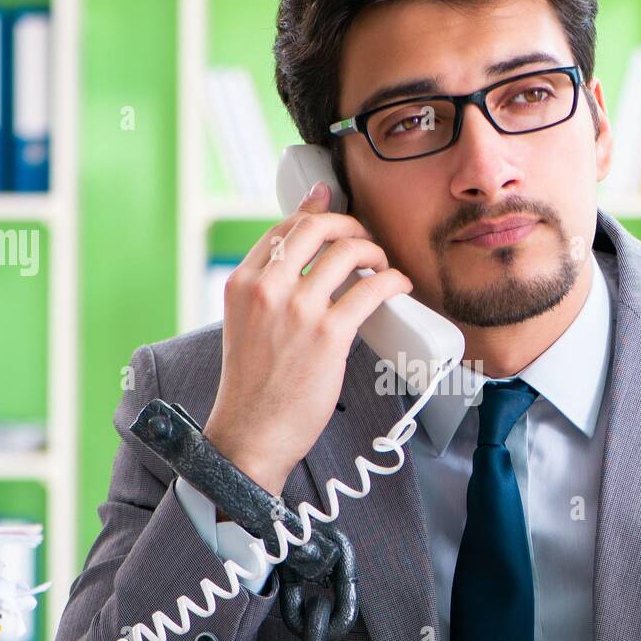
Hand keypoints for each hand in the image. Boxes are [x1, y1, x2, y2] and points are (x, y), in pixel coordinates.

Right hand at [203, 183, 411, 498]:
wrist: (251, 433)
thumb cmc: (252, 385)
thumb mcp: (244, 324)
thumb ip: (267, 288)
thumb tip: (300, 254)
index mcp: (242, 283)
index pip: (284, 228)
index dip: (314, 212)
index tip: (333, 207)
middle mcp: (267, 289)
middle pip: (317, 228)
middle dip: (350, 225)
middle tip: (365, 240)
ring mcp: (298, 310)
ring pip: (348, 251)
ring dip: (374, 252)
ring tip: (382, 266)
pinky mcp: (329, 335)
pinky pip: (372, 289)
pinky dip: (393, 281)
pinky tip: (398, 287)